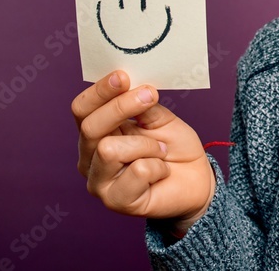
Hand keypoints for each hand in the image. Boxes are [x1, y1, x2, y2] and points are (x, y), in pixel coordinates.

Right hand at [72, 70, 214, 234]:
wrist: (196, 179)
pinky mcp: (116, 201)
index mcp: (96, 133)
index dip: (99, 91)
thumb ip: (140, 104)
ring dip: (147, 144)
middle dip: (121, 108)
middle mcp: (89, 157)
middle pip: (90, 127)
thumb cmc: (173, 147)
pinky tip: (161, 171)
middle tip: (150, 96)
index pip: (82, 109)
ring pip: (110, 149)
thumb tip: (130, 85)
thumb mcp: (159, 117)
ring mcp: (98, 182)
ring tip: (160, 150)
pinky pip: (137, 170)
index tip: (122, 76)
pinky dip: (157, 166)